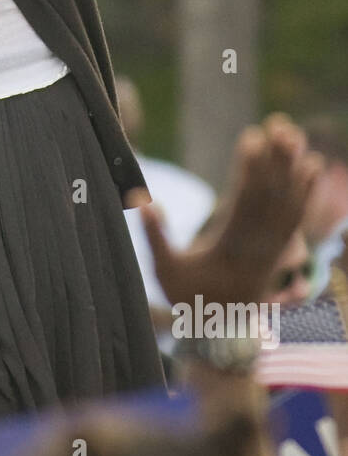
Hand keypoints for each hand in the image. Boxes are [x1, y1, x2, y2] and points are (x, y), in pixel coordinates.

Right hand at [141, 113, 321, 307]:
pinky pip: (297, 218)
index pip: (244, 202)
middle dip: (276, 159)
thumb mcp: (164, 272)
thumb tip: (142, 199)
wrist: (220, 331)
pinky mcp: (279, 249)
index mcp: (230, 248)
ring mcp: (272, 248)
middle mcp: (257, 246)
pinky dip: (306, 192)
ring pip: (287, 203)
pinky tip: (313, 167)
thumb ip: (155, 235)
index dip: (250, 169)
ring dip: (292, 168)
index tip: (250, 136)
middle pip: (272, 196)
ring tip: (295, 134)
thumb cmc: (188, 298)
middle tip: (280, 123)